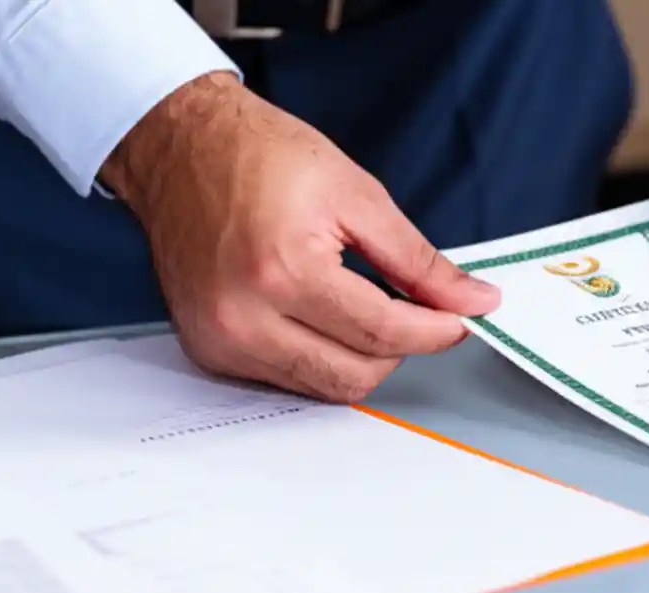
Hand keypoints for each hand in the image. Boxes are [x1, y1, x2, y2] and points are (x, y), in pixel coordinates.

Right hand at [101, 73, 499, 400]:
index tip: (462, 318)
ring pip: (324, 386)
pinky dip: (321, 356)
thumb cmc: (257, 156)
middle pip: (355, 374)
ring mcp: (221, 341)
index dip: (435, 330)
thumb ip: (417, 259)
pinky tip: (325, 316)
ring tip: (368, 306)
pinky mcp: (209, 352)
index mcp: (282, 271)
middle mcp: (243, 318)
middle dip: (401, 349)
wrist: (179, 149)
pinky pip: (287, 378)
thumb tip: (469, 298)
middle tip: (419, 312)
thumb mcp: (355, 193)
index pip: (382, 332)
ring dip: (362, 357)